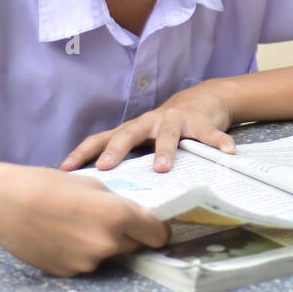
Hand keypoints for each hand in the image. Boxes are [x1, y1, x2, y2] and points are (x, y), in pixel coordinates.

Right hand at [0, 165, 171, 276]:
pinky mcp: (68, 273)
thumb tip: (135, 216)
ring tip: (74, 225)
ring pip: (107, 255)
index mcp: (119, 217)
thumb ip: (118, 203)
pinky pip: (85, 263)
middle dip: (129, 236)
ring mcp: (87, 263)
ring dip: (101, 244)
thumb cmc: (46, 185)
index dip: (157, 230)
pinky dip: (79, 253)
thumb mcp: (92, 184)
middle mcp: (107, 245)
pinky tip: (59, 237)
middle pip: (134, 247)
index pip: (158, 235)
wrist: (3, 204)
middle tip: (108, 221)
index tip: (151, 225)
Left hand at [58, 78, 236, 172]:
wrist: (202, 99)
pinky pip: (209, 134)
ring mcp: (176, 120)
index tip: (64, 170)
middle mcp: (150, 122)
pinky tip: (228, 154)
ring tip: (163, 168)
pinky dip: (219, 143)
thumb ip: (130, 160)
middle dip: (116, 150)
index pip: (100, 139)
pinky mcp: (201, 122)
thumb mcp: (145, 140)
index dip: (82, 153)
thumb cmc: (166, 128)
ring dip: (165, 150)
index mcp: (132, 130)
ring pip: (168, 134)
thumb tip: (101, 192)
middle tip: (107, 167)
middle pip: (128, 133)